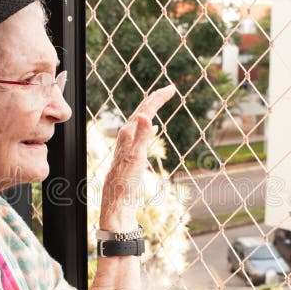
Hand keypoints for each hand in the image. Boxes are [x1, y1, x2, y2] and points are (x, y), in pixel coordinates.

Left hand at [99, 85, 176, 230]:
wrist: (117, 201)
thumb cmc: (126, 182)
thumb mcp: (136, 159)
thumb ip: (142, 136)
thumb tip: (144, 114)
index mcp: (128, 134)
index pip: (145, 109)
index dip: (159, 97)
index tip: (173, 88)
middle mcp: (126, 136)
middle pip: (142, 111)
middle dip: (156, 99)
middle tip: (170, 89)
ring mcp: (128, 144)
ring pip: (141, 121)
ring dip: (153, 109)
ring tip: (162, 101)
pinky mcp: (132, 153)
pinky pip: (142, 132)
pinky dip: (150, 125)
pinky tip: (156, 128)